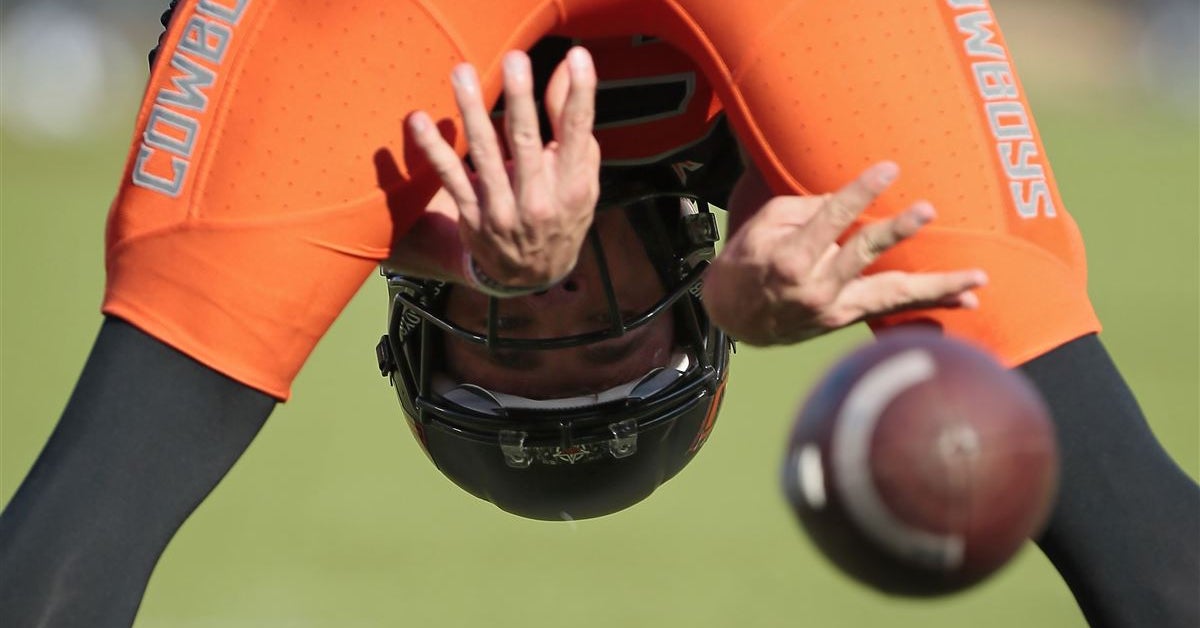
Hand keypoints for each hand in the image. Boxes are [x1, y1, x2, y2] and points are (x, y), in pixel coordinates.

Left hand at [407, 47, 600, 291]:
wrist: (533, 275)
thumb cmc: (561, 213)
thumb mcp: (579, 175)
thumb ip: (570, 124)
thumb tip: (567, 69)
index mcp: (573, 185)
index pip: (578, 132)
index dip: (581, 94)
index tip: (578, 58)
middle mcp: (540, 200)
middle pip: (528, 141)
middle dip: (521, 98)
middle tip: (515, 59)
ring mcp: (503, 210)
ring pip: (485, 153)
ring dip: (471, 110)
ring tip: (462, 73)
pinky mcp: (473, 216)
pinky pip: (451, 177)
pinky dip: (433, 149)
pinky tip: (419, 122)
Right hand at [702, 162, 987, 344]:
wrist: (734, 318)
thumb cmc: (747, 262)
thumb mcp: (763, 225)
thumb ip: (807, 210)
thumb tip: (850, 202)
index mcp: (791, 257)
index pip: (831, 218)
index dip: (861, 191)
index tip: (889, 169)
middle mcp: (815, 286)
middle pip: (864, 254)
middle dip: (896, 230)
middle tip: (927, 209)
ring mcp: (833, 309)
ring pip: (892, 294)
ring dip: (938, 287)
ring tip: (977, 279)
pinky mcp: (844, 321)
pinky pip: (893, 310)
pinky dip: (930, 305)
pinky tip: (965, 300)